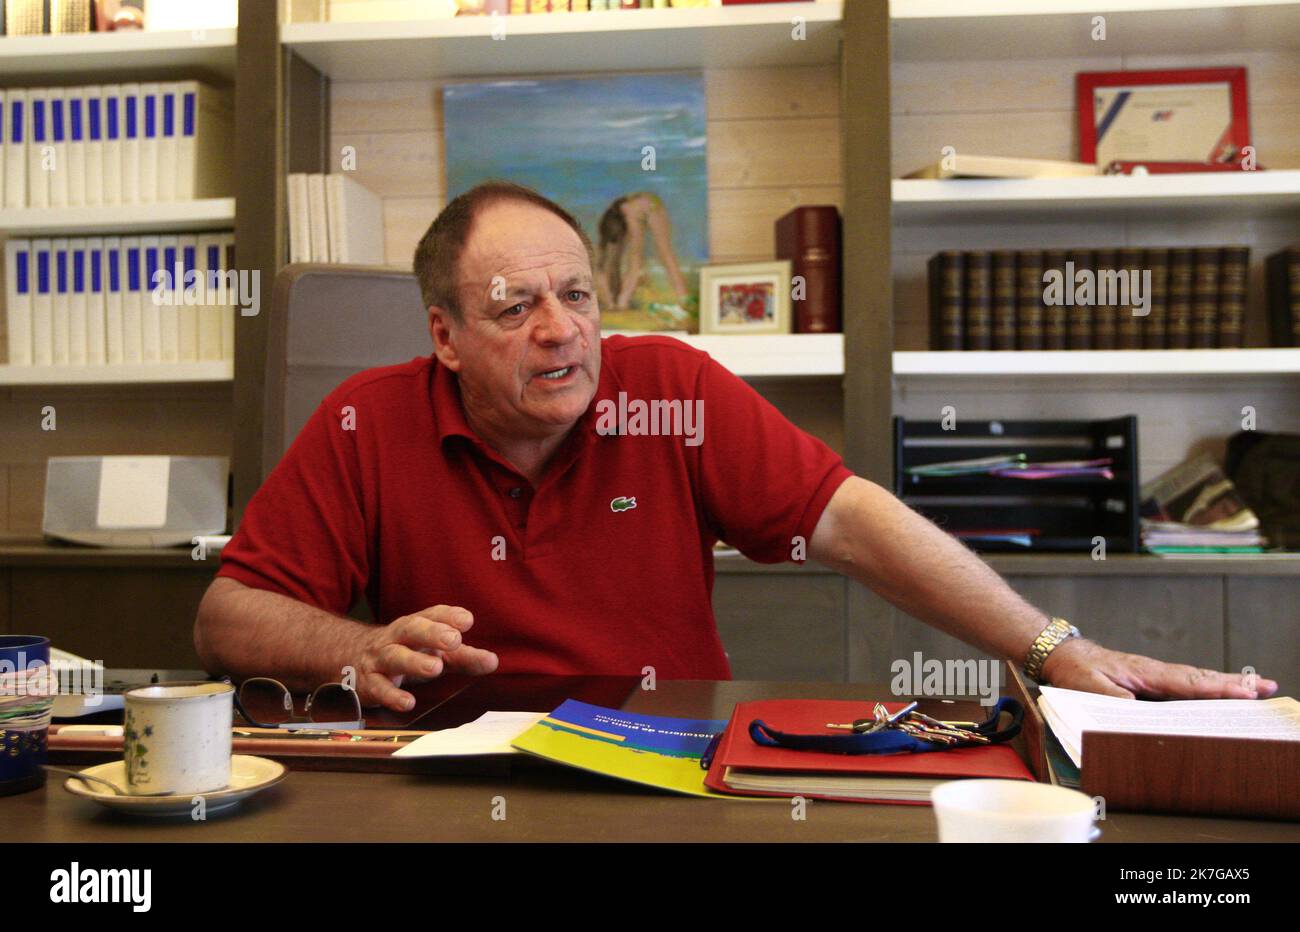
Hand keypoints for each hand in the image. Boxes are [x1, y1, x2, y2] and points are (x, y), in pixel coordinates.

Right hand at [356, 605, 497, 710]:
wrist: (350, 657)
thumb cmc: (405, 652)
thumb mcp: (434, 651)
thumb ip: (464, 656)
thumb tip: (492, 661)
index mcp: (416, 626)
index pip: (432, 614)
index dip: (449, 616)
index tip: (467, 620)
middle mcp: (397, 637)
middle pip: (411, 629)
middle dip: (432, 632)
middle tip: (453, 640)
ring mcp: (380, 658)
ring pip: (394, 656)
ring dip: (414, 662)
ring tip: (435, 668)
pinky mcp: (368, 682)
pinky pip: (378, 688)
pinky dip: (392, 695)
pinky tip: (407, 702)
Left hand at [1039, 639, 1278, 699]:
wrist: (1061, 655)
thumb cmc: (1075, 671)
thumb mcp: (1091, 689)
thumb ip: (1117, 702)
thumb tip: (1141, 713)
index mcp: (1145, 673)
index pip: (1188, 683)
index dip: (1218, 688)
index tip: (1245, 691)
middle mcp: (1154, 672)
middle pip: (1200, 678)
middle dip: (1234, 684)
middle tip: (1267, 686)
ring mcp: (1153, 675)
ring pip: (1195, 679)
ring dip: (1224, 684)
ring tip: (1254, 688)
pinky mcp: (1148, 680)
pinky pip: (1182, 683)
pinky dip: (1204, 686)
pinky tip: (1216, 692)